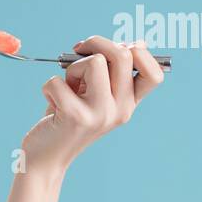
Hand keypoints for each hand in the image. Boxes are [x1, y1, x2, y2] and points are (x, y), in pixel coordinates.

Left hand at [21, 36, 164, 176]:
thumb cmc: (68, 118)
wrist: (47, 158)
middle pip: (124, 55)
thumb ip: (111, 72)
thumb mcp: (96, 95)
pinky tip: (51, 105)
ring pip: (95, 62)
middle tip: (78, 52)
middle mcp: (121, 110)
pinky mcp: (76, 117)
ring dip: (72, 68)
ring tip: (66, 87)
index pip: (155, 73)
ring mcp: (101, 114)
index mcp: (129, 103)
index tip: (112, 52)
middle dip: (96, 43)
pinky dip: (48, 87)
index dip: (137, 52)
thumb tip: (134, 43)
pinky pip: (58, 81)